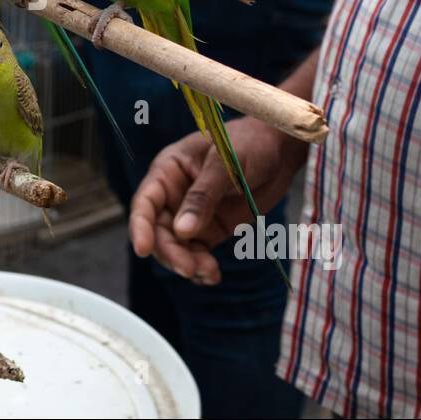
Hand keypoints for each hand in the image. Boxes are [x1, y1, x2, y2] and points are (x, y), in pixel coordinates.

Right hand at [129, 117, 306, 283]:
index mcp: (168, 171)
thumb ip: (203, 195)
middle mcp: (174, 195)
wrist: (280, 151)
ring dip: (186, 263)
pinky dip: (201, 268)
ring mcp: (191, 215)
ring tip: (208, 272)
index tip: (143, 249)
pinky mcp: (210, 230)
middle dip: (170, 252)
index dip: (140, 226)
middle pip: (157, 231)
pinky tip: (212, 276)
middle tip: (189, 268)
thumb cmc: (249, 144)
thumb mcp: (225, 163)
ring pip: (175, 247)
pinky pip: (196, 254)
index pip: (145, 202)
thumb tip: (181, 230)